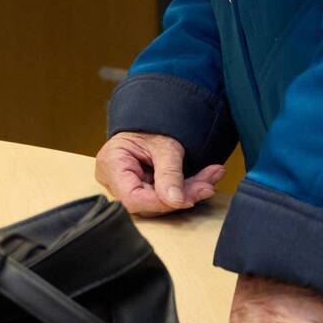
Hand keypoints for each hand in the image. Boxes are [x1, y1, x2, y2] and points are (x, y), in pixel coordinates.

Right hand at [94, 131, 223, 213]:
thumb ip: (169, 173)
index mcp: (111, 164)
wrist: (151, 118)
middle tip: (207, 184)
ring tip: (211, 176)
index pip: (132, 197)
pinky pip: (166, 197)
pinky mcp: (144, 190)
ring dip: (190, 192)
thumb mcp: (164, 145)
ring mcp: (128, 187)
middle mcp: (114, 180)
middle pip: (148, 202)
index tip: (186, 199)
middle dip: (182, 195)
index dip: (159, 203)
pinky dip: (188, 189)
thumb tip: (177, 202)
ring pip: (161, 203)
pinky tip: (206, 180)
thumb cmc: (150, 125)